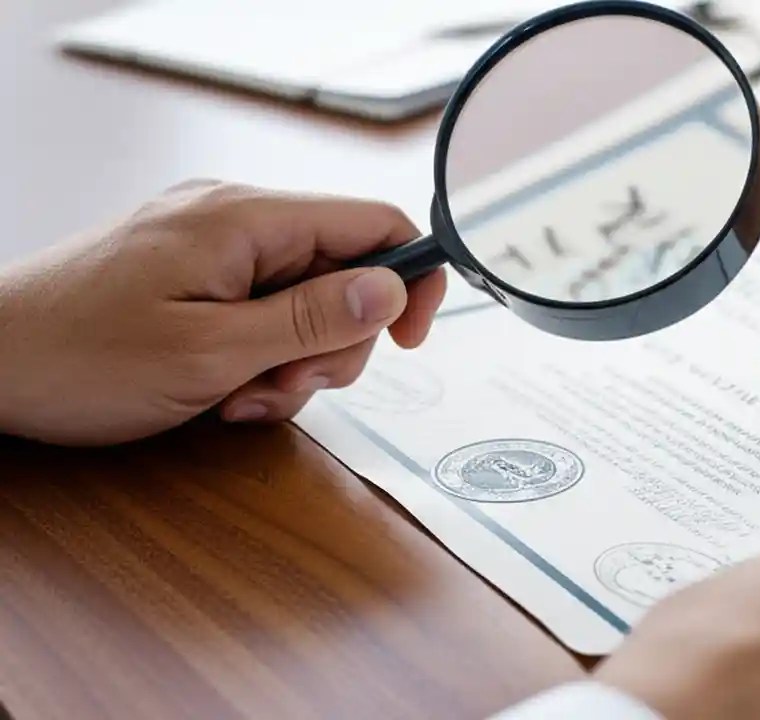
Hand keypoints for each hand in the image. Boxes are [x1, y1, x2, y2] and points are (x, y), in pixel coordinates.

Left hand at [0, 180, 445, 444]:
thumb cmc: (80, 357)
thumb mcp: (212, 352)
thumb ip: (310, 319)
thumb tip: (392, 289)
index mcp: (246, 220)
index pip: (375, 225)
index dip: (411, 281)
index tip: (409, 342)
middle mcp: (235, 219)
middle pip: (345, 272)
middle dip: (336, 342)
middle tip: (288, 384)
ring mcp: (213, 246)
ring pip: (308, 301)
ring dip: (295, 360)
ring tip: (241, 394)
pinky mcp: (194, 275)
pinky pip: (263, 311)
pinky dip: (260, 357)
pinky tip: (221, 389)